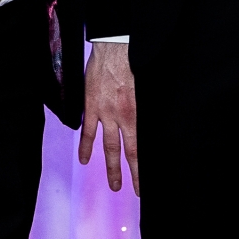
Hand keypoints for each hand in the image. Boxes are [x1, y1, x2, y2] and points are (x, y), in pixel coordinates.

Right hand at [79, 41, 139, 193]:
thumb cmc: (134, 64)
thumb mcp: (147, 87)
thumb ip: (147, 108)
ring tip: (114, 184)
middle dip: (130, 173)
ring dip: (111, 167)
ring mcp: (104, 114)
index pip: (140, 147)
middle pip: (126, 152)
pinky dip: (85, 146)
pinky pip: (87, 131)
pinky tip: (85, 160)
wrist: (114, 48)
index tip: (146, 180)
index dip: (142, 166)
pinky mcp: (91, 107)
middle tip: (133, 190)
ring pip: (108, 146)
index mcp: (137, 113)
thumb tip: (154, 123)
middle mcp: (121, 118)